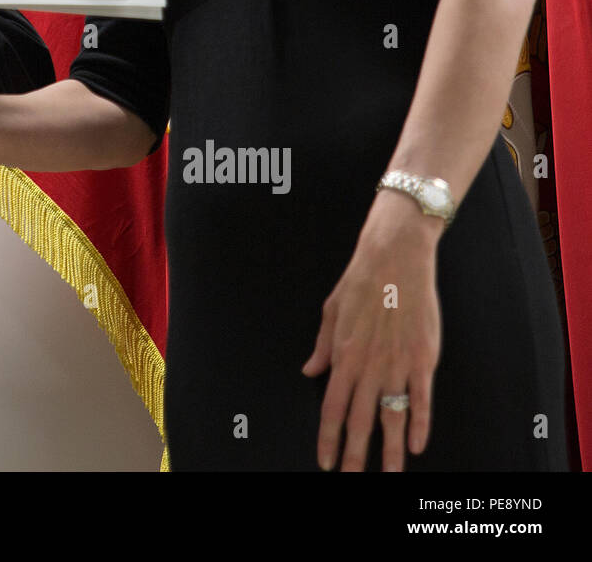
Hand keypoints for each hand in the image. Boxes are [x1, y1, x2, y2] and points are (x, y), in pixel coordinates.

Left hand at [301, 194, 442, 470]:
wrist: (395, 257)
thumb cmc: (361, 280)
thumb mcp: (330, 311)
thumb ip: (322, 346)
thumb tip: (311, 371)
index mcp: (343, 355)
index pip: (332, 408)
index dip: (328, 438)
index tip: (326, 461)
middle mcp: (369, 365)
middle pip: (359, 421)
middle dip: (355, 455)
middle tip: (352, 479)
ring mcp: (398, 364)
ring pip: (392, 417)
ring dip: (391, 451)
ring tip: (390, 476)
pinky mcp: (424, 358)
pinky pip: (421, 399)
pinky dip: (420, 424)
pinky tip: (417, 445)